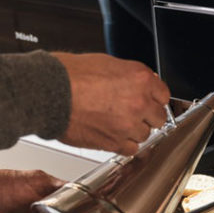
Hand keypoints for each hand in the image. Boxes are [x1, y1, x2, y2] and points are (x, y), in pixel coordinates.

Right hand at [51, 52, 170, 155]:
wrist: (49, 92)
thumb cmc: (70, 74)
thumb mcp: (107, 63)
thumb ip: (130, 76)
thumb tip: (140, 84)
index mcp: (140, 79)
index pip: (163, 95)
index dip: (154, 98)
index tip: (149, 101)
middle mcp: (139, 103)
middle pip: (158, 117)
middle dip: (147, 116)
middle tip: (133, 113)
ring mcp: (128, 125)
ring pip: (145, 135)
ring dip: (135, 130)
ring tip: (117, 122)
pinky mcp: (115, 143)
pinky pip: (132, 149)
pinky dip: (125, 144)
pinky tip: (114, 135)